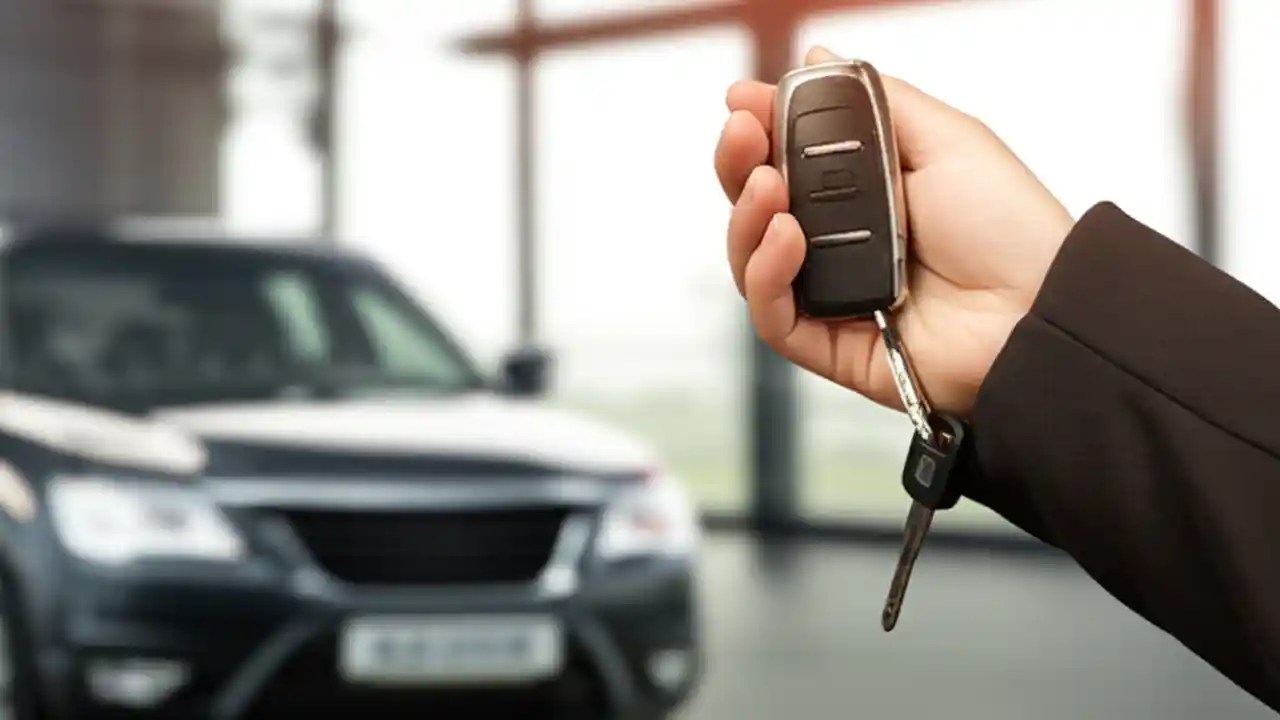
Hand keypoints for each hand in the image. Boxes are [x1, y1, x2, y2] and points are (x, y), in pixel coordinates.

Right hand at [715, 47, 1074, 417]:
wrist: (1038, 307)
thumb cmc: (1009, 227)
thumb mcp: (945, 139)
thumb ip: (874, 100)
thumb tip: (818, 58)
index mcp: (864, 194)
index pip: (785, 160)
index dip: (757, 131)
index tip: (742, 103)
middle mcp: (840, 244)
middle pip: (757, 209)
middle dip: (738, 167)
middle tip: (741, 136)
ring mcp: (832, 295)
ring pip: (752, 261)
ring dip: (747, 219)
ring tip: (769, 188)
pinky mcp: (829, 345)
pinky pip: (772, 315)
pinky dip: (766, 274)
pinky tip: (788, 238)